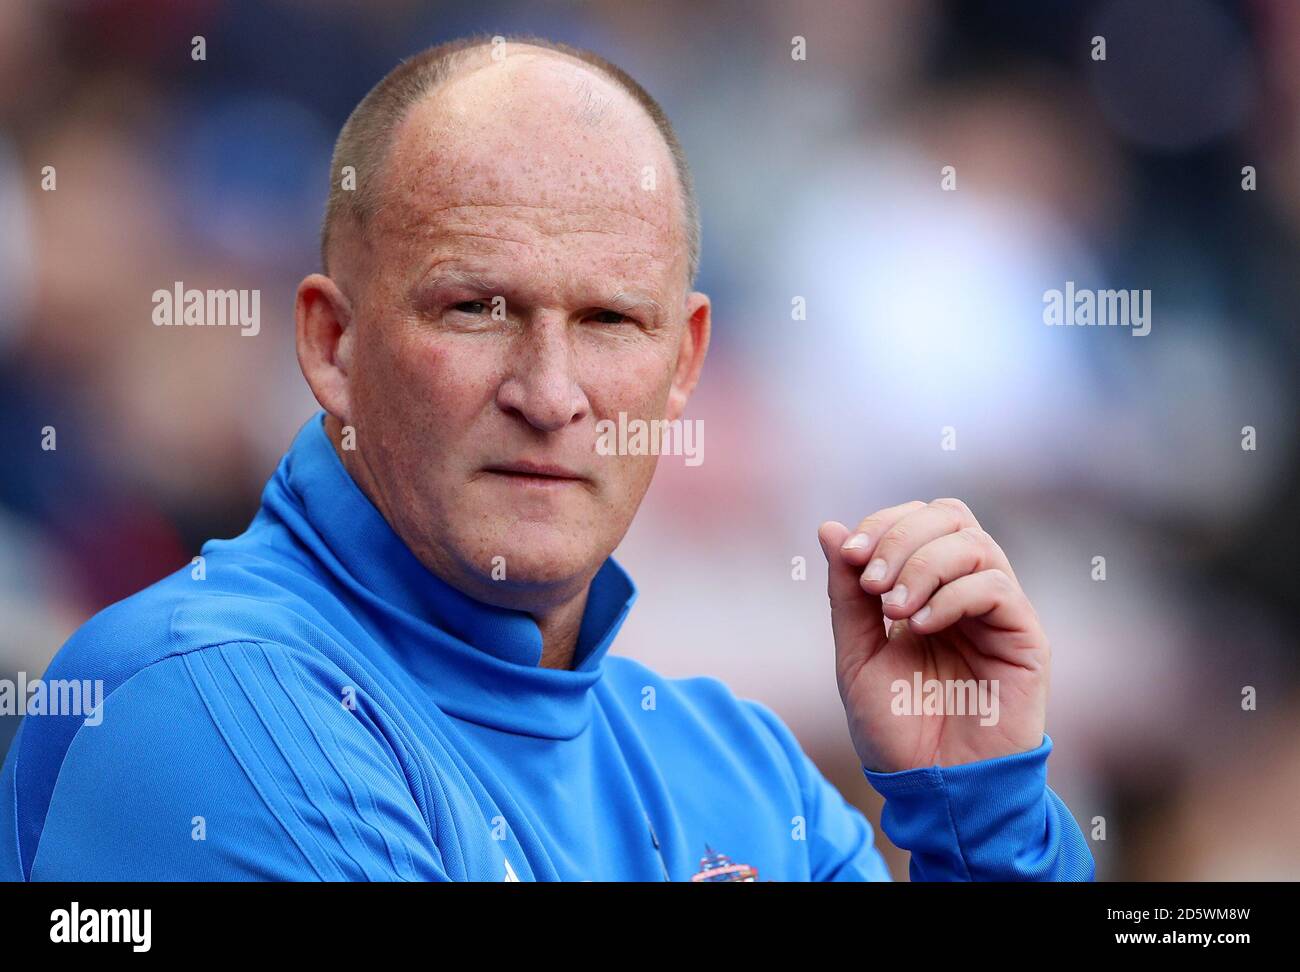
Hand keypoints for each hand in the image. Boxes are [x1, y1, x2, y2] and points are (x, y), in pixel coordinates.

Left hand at [817, 499, 1048, 773]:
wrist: (933, 787)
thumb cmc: (897, 728)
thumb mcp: (856, 653)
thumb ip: (846, 593)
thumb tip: (830, 527)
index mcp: (929, 586)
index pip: (917, 519)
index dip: (883, 525)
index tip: (850, 557)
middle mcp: (967, 590)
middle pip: (950, 515)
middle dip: (902, 536)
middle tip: (872, 581)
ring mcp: (999, 612)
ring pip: (975, 543)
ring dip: (923, 564)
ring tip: (894, 609)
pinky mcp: (1025, 639)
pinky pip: (997, 587)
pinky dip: (952, 595)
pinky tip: (922, 626)